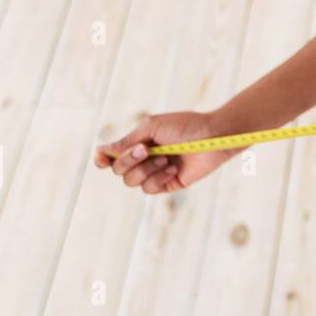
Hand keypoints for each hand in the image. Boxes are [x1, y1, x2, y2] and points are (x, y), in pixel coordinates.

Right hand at [93, 110, 237, 193]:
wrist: (214, 136)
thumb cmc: (185, 126)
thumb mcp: (152, 127)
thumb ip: (127, 140)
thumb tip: (101, 150)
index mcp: (140, 142)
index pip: (113, 156)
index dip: (103, 159)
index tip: (101, 159)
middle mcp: (145, 159)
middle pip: (118, 170)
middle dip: (128, 160)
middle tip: (146, 149)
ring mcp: (156, 172)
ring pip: (132, 181)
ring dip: (146, 169)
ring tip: (166, 157)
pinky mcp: (168, 184)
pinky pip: (149, 189)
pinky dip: (158, 178)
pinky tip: (173, 168)